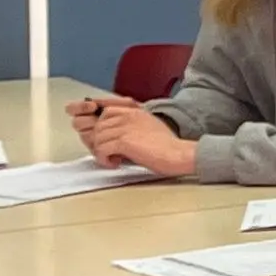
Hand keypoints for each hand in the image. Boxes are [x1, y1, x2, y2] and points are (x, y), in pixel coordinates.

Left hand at [73, 100, 196, 176]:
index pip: (107, 113)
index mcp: (135, 112)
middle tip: (108, 153)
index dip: (102, 128)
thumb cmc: (168, 146)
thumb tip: (118, 136)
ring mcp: (125, 128)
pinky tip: (115, 163)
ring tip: (113, 159)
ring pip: (97, 138)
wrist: (177, 154)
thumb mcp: (150, 126)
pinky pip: (101, 149)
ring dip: (101, 151)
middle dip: (99, 141)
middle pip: (98, 126)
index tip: (107, 140)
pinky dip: (104, 159)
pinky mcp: (124, 142)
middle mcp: (128, 116)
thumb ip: (133, 126)